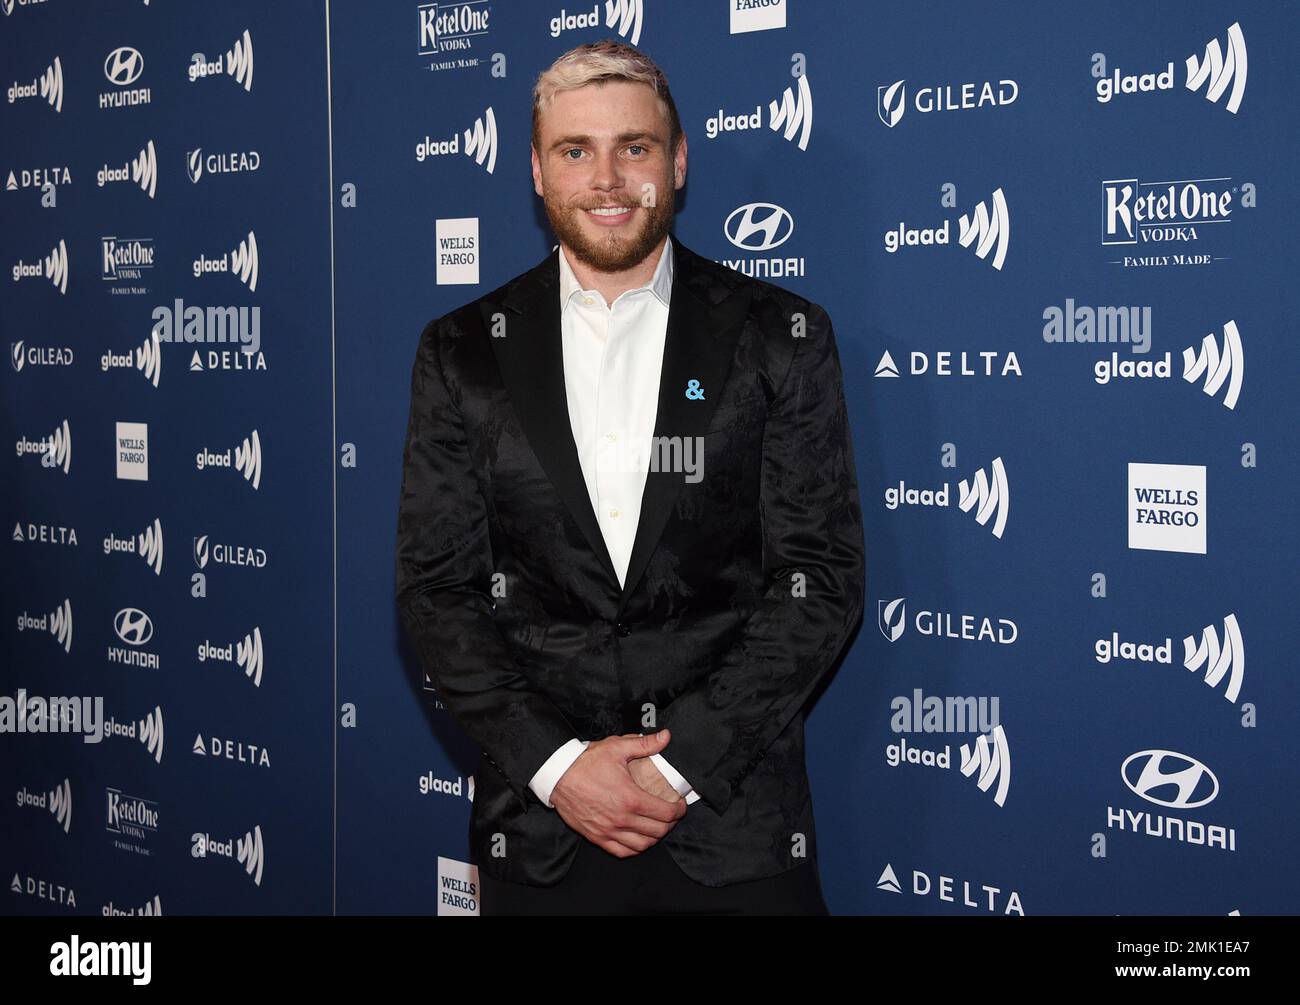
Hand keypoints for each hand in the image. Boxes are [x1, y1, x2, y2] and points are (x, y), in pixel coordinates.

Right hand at [550, 730, 686, 857]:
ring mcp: (609, 831)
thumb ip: (645, 744)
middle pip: (658, 832)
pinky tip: (638, 838)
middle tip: (671, 814)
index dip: (679, 810)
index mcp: (631, 798)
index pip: (666, 813)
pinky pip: (622, 851)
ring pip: (642, 845)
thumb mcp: (617, 748)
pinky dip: (635, 848)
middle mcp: (622, 819)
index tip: (680, 805)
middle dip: (670, 824)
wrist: (557, 776)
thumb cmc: (586, 762)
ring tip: (657, 827)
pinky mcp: (597, 837)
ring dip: (654, 838)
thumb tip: (666, 737)